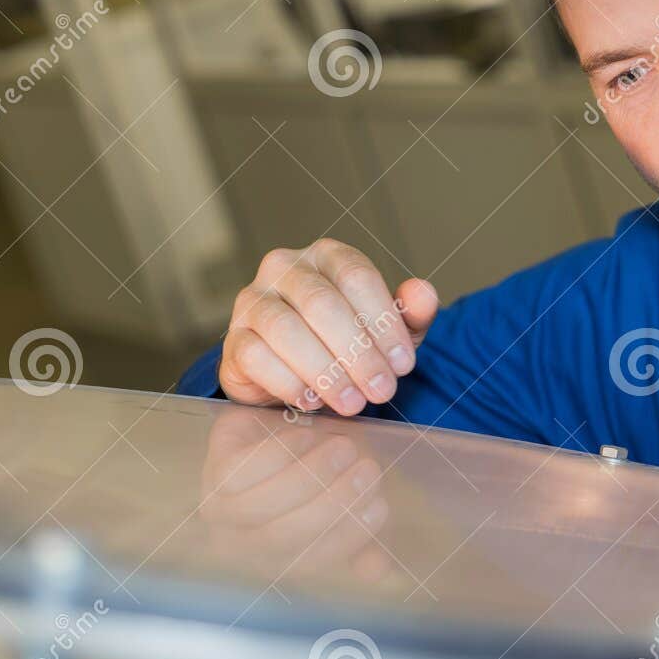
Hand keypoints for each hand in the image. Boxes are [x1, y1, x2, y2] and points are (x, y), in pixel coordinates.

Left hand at [198, 405, 390, 581]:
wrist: (268, 438)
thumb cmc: (310, 481)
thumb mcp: (337, 510)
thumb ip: (357, 539)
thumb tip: (378, 571)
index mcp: (273, 562)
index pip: (310, 562)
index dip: (346, 537)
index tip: (380, 507)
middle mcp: (239, 545)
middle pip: (283, 535)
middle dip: (332, 502)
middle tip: (367, 469)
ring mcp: (219, 510)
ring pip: (261, 503)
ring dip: (311, 473)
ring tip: (346, 448)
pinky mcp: (213, 470)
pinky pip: (244, 467)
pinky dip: (282, 450)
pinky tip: (309, 435)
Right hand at [219, 238, 437, 416]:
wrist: (300, 373)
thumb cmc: (350, 341)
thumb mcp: (389, 328)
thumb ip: (411, 311)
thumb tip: (424, 293)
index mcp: (329, 256)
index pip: (357, 276)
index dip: (384, 322)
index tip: (404, 364)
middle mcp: (286, 268)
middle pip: (322, 303)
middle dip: (358, 353)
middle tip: (382, 390)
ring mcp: (253, 301)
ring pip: (285, 329)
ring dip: (325, 371)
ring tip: (352, 402)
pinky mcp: (234, 338)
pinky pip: (256, 356)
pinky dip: (289, 382)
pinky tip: (313, 401)